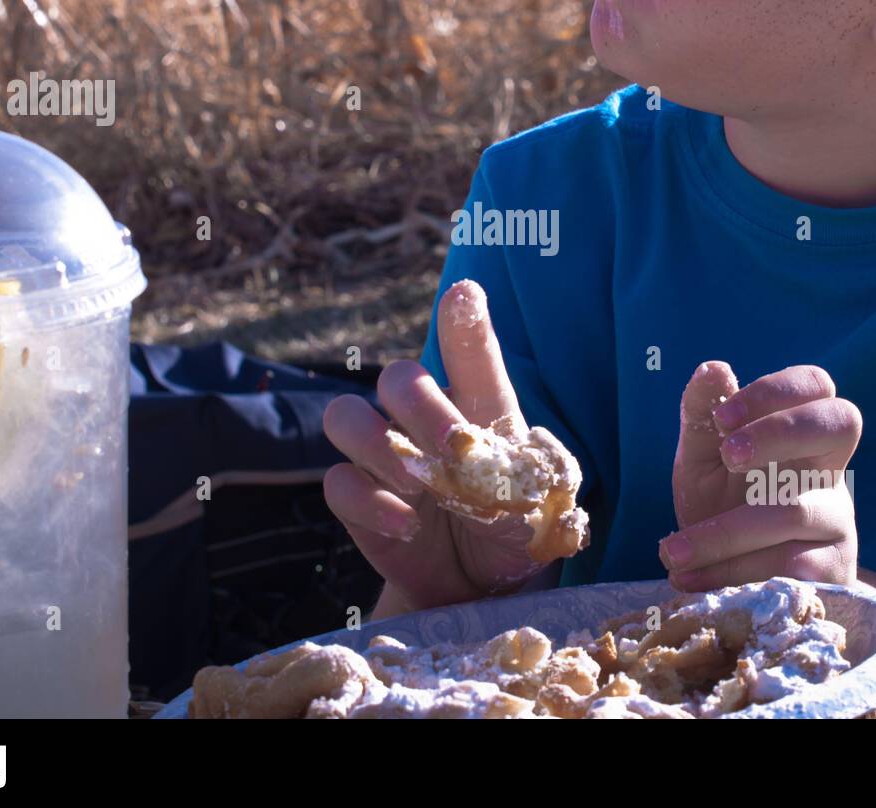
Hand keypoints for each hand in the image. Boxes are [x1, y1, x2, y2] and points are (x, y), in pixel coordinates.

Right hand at [322, 279, 549, 613]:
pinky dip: (371, 504)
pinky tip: (408, 527)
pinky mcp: (358, 499)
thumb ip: (520, 467)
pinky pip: (338, 483)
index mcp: (477, 404)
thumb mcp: (538, 496)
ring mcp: (382, 455)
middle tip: (452, 445)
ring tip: (418, 484)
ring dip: (379, 446)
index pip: (470, 352)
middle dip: (419, 404)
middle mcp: (423, 418)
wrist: (482, 580)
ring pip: (345, 415)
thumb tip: (489, 445)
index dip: (464, 323)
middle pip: (397, 378)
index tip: (465, 294)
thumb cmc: (514, 521)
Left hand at [659, 361, 859, 589]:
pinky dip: (734, 575)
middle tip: (729, 455)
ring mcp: (839, 522)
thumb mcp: (702, 460)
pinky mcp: (836, 573)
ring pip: (796, 512)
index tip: (724, 418)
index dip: (775, 392)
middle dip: (782, 431)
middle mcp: (829, 472)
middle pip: (843, 422)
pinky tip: (695, 581)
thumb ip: (702, 416)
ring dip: (724, 532)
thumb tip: (713, 367)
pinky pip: (792, 568)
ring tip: (672, 552)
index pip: (815, 385)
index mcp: (800, 435)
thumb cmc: (721, 507)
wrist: (733, 584)